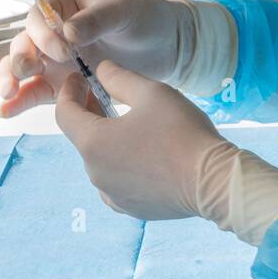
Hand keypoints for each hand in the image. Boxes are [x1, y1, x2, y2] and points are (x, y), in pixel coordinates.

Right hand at [0, 0, 191, 116]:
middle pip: (23, 44)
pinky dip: (21, 102)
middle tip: (26, 71)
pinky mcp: (63, 86)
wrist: (167, 46)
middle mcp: (52, 33)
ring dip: (11, 80)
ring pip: (23, 70)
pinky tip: (6, 111)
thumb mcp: (124, 11)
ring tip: (8, 94)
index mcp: (63, 6)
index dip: (43, 34)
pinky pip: (36, 93)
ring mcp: (55, 61)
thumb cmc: (145, 18)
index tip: (63, 51)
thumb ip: (96, 20)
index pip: (39, 18)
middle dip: (18, 59)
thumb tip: (68, 33)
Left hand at [56, 60, 228, 220]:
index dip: (69, 91)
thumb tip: (101, 70)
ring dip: (108, 139)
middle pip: (83, 136)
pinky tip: (142, 154)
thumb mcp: (151, 93)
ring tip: (130, 124)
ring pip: (100, 160)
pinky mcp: (130, 208)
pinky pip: (116, 181)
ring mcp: (111, 194)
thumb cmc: (181, 132)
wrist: (212, 181)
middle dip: (91, 113)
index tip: (79, 78)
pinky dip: (122, 164)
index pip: (64, 113)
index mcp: (93, 142)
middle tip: (106, 94)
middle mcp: (95, 172)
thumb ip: (119, 78)